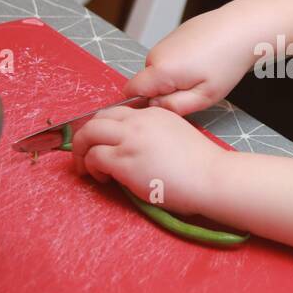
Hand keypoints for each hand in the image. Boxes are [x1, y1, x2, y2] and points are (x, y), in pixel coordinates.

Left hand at [70, 105, 225, 215]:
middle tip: (83, 156)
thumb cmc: (201, 166)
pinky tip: (103, 179)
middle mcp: (138, 121)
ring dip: (80, 153)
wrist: (212, 177)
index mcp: (153, 113)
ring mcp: (130, 139)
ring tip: (86, 169)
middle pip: (96, 119)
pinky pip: (94, 158)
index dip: (102, 128)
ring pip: (88, 135)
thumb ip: (153, 135)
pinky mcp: (124, 160)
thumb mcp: (176, 135)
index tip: (100, 143)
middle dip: (83, 138)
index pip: (116, 113)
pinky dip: (91, 168)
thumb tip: (134, 150)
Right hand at [122, 4, 255, 114]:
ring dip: (175, 77)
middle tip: (194, 90)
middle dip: (165, 91)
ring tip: (202, 73)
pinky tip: (203, 60)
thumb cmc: (228, 61)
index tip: (166, 104)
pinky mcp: (175, 35)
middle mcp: (157, 53)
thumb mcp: (205, 96)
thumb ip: (174, 107)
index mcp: (160, 70)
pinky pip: (170, 57)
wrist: (243, 28)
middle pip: (147, 82)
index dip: (142, 102)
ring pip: (160, 70)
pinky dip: (182, 63)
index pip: (131, 91)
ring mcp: (165, 41)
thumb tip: (154, 107)